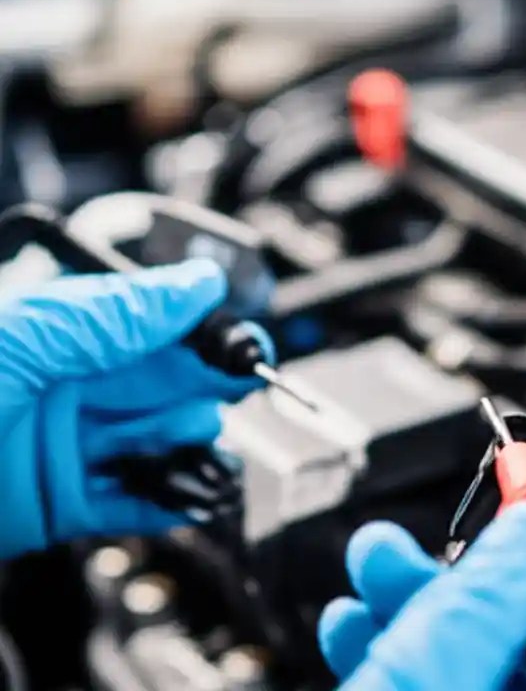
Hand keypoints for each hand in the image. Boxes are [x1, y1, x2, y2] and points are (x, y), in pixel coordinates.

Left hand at [0, 259, 258, 559]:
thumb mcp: (21, 339)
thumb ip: (111, 315)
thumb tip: (195, 283)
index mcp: (52, 333)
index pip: (143, 323)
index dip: (197, 330)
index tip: (241, 341)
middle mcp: (62, 386)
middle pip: (157, 382)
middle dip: (199, 385)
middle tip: (235, 389)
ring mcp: (63, 447)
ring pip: (152, 440)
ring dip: (186, 441)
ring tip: (197, 439)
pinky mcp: (62, 505)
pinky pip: (133, 501)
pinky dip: (169, 498)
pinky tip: (190, 489)